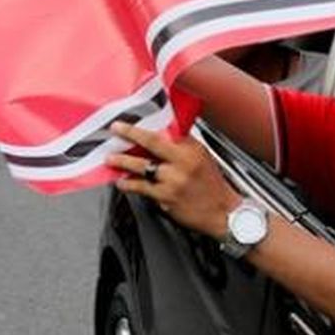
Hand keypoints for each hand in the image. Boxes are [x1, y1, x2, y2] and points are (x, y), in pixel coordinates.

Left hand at [106, 122, 239, 240]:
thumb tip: (165, 135)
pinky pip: (142, 188)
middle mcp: (182, 163)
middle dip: (130, 134)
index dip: (145, 127)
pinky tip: (123, 182)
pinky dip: (130, 184)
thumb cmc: (213, 186)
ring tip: (112, 159)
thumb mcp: (203, 158)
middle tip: (116, 130)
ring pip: (142, 167)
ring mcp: (173, 181)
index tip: (129, 122)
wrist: (223, 213)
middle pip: (152, 143)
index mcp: (192, 150)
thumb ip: (184, 146)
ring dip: (123, 162)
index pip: (165, 131)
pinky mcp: (166, 198)